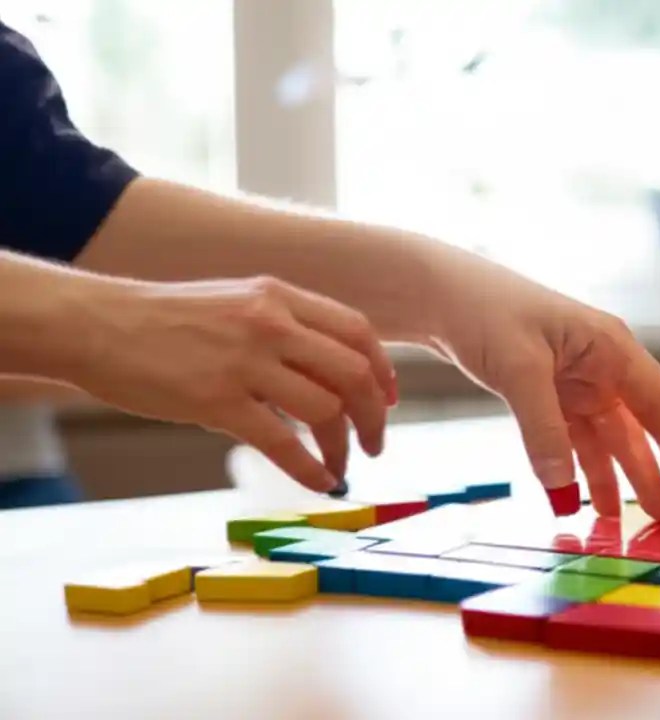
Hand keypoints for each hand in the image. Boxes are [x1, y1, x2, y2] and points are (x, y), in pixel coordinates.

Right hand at [71, 276, 395, 492]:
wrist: (95, 324)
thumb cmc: (163, 319)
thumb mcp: (235, 302)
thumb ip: (283, 328)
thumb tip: (328, 372)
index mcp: (279, 296)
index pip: (358, 332)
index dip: (384, 370)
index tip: (388, 399)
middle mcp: (271, 322)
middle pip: (355, 373)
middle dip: (375, 416)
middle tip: (374, 444)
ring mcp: (245, 361)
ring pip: (326, 410)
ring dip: (342, 446)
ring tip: (340, 465)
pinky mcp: (216, 400)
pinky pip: (283, 442)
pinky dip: (311, 468)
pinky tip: (319, 482)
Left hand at [420, 246, 659, 518]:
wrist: (439, 294)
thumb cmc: (485, 309)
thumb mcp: (518, 368)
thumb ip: (543, 428)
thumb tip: (563, 486)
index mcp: (610, 347)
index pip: (659, 401)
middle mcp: (602, 365)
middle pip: (639, 427)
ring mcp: (576, 382)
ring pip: (609, 440)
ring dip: (621, 479)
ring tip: (640, 521)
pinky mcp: (550, 395)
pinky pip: (575, 441)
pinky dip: (581, 472)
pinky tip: (586, 502)